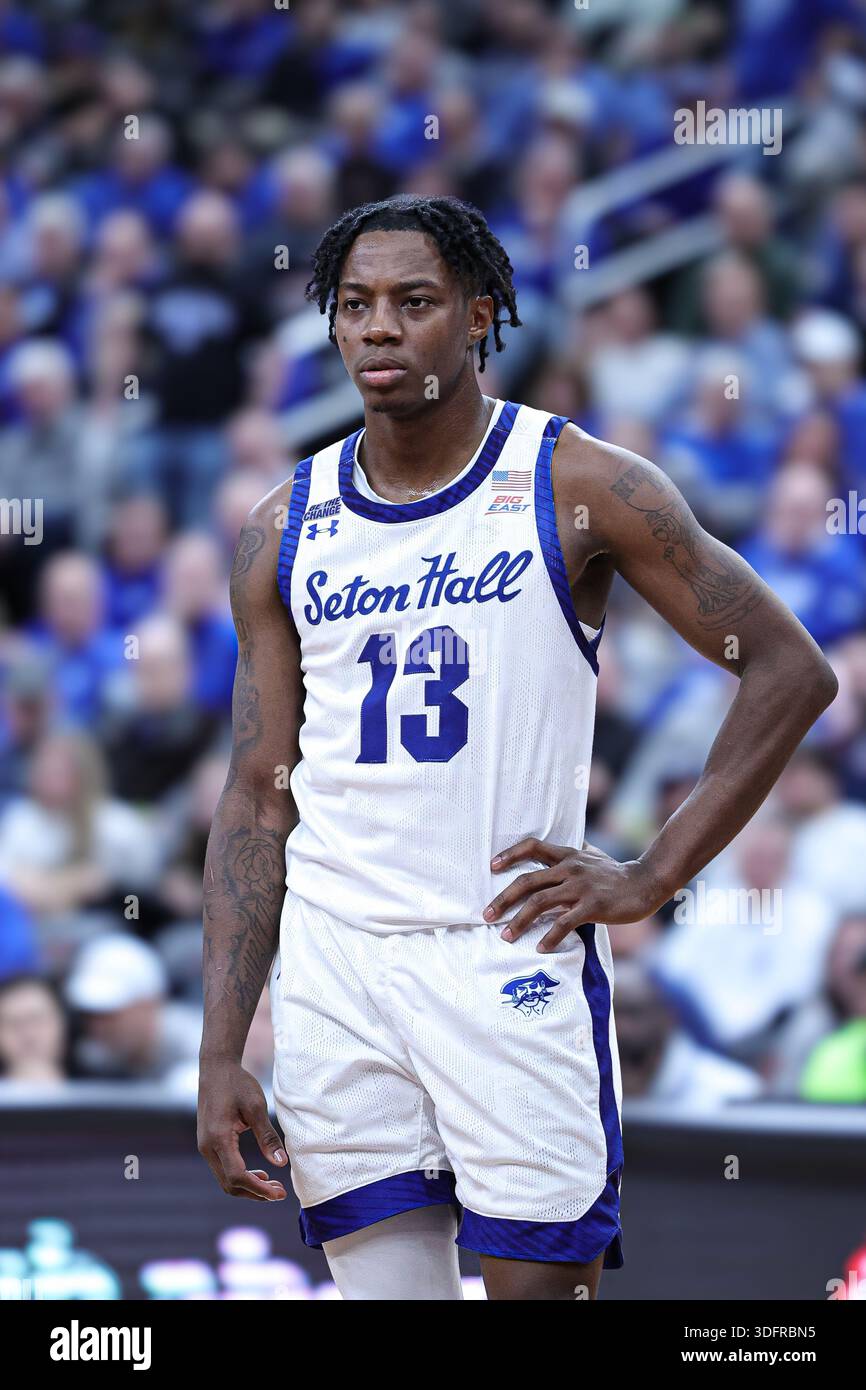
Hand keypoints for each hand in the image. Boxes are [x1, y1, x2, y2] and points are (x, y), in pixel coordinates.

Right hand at [197, 1058, 288, 1201]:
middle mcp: (207, 1147)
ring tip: (273, 1184)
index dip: (259, 1189)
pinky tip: (259, 1173)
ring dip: (249, 1187)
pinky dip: (241, 1176)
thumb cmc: (237, 1084)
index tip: (279, 1193)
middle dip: (255, 1193)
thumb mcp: (256, 1107)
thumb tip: (282, 1163)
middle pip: (230, 1184)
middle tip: (280, 1192)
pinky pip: (223, 1169)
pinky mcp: (208, 1144)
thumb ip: (267, 1137)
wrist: (215, 1068)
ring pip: (225, 1180)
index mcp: (218, 1138)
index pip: (237, 1176)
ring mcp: (205, 1146)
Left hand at [483, 836, 663, 951]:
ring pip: (540, 903)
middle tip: (487, 915)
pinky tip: (541, 947)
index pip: (532, 847)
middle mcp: (570, 868)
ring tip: (506, 936)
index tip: (492, 867)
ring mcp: (580, 887)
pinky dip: (550, 936)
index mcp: (567, 855)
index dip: (510, 855)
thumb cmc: (617, 873)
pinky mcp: (593, 906)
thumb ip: (575, 854)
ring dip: (519, 921)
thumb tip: (565, 849)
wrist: (647, 882)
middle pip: (527, 881)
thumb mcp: (593, 856)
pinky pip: (564, 923)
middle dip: (503, 900)